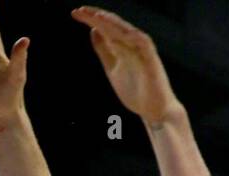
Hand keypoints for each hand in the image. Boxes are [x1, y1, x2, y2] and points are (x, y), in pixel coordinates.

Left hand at [72, 7, 180, 125]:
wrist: (154, 111)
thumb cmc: (136, 92)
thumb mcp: (112, 69)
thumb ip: (104, 51)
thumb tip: (93, 31)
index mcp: (122, 46)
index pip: (105, 28)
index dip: (91, 19)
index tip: (74, 14)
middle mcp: (132, 44)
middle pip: (113, 25)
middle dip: (98, 17)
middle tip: (80, 10)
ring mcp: (143, 51)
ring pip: (126, 31)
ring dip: (113, 23)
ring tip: (97, 17)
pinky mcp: (152, 60)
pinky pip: (143, 43)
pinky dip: (132, 36)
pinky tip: (118, 32)